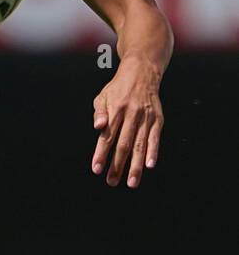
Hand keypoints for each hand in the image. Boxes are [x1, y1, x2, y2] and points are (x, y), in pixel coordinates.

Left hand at [92, 55, 163, 187]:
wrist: (142, 72)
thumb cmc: (118, 88)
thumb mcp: (102, 97)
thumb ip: (99, 113)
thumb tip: (97, 127)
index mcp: (115, 110)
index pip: (107, 136)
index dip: (101, 154)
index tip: (96, 169)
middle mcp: (131, 115)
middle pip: (123, 144)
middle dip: (117, 165)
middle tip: (112, 182)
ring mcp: (145, 118)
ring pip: (140, 145)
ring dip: (136, 165)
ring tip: (131, 182)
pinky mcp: (157, 120)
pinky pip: (155, 138)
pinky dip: (153, 152)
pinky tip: (150, 165)